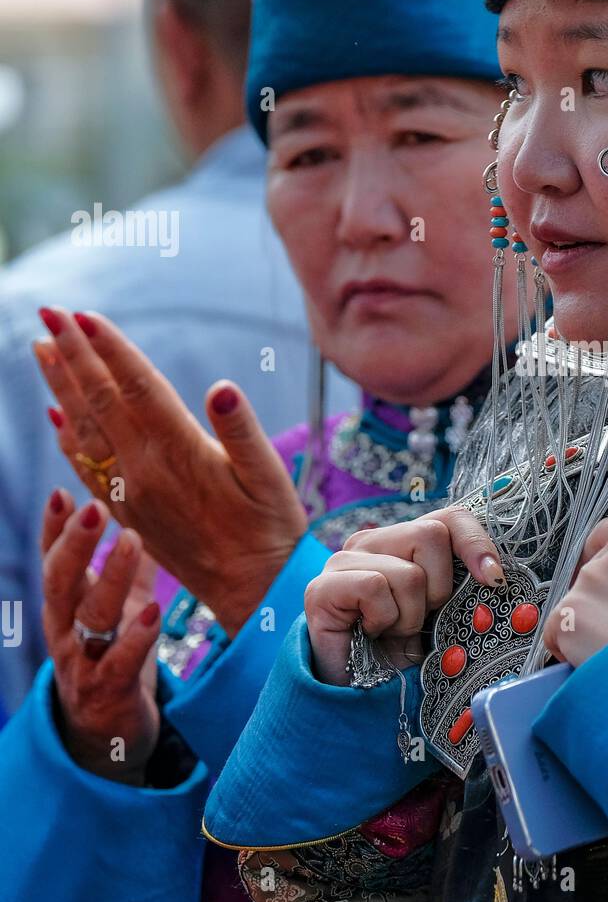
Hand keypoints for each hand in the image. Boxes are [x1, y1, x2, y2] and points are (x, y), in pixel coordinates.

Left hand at [35, 307, 307, 634]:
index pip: (137, 388)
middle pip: (100, 401)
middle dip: (73, 354)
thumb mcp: (270, 477)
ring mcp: (129, 494)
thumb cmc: (271, 527)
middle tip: (49, 312)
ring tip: (42, 349)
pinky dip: (66, 435)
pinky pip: (85, 466)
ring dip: (61, 386)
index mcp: (180, 454)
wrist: (252, 589)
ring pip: (84, 430)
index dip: (110, 349)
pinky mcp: (126, 512)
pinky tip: (56, 415)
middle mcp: (144, 472)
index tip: (84, 315)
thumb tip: (221, 388)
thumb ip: (241, 432)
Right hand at [40, 489, 163, 784]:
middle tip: (94, 507)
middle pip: (61, 582)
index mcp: (66, 606)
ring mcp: (82, 662)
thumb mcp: (119, 611)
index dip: (54, 528)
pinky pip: (119, 661)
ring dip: (110, 577)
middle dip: (74, 543)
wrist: (107, 734)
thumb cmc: (112, 660)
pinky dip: (135, 636)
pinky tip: (152, 612)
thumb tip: (140, 522)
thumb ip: (129, 572)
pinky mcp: (107, 691)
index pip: (53, 560)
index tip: (62, 492)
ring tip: (131, 540)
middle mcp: (65, 631)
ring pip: (90, 616)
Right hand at [304, 508, 502, 686]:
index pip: (451, 517)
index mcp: (405, 539)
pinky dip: (382, 619)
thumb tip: (495, 574)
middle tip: (419, 618)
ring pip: (408, 572)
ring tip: (391, 631)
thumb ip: (462, 583)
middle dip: (438, 590)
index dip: (475, 543)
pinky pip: (374, 587)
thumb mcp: (442, 611)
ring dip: (409, 616)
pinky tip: (370, 632)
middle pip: (431, 535)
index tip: (492, 579)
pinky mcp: (322, 586)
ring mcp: (344, 559)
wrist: (360, 692)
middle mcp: (373, 540)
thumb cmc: (403, 649)